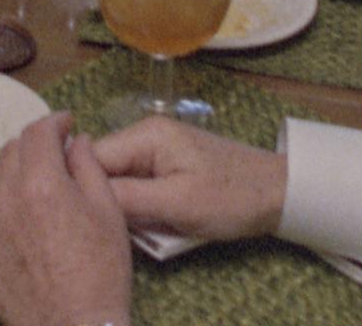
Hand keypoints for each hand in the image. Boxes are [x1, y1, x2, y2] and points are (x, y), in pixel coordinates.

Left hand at [0, 114, 134, 325]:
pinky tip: (19, 216)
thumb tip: (76, 141)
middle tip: (55, 154)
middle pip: (11, 149)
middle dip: (34, 144)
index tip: (67, 124)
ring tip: (34, 181)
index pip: (38, 132)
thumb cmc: (100, 271)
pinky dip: (0, 202)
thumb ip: (89, 167)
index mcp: (39, 181)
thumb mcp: (108, 212)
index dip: (54, 121)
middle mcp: (4, 196)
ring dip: (12, 169)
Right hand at [92, 117, 288, 241]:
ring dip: (128, 207)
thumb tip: (83, 195)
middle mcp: (145, 134)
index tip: (96, 220)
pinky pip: (138, 186)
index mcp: (145, 135)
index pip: (90, 159)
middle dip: (110, 201)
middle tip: (130, 227)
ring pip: (119, 181)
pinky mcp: (167, 166)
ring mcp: (157, 150)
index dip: (88, 191)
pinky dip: (143, 207)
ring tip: (148, 226)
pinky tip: (158, 221)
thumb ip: (127, 198)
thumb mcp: (177, 204)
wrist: (278, 194)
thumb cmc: (231, 197)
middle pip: (103, 170)